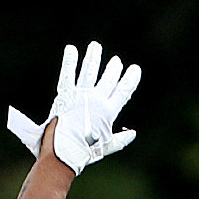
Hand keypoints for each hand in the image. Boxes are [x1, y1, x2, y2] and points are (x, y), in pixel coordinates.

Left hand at [7, 41, 140, 170]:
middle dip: (113, 68)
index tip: (135, 69)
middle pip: (108, 79)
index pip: (123, 91)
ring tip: (96, 46)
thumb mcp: (106, 147)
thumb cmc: (84, 151)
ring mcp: (81, 94)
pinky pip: (68, 73)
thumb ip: (120, 139)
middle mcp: (96, 100)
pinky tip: (71, 49)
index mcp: (108, 112)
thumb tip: (132, 133)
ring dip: (94, 58)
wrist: (63, 149)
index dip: (130, 79)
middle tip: (116, 61)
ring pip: (90, 71)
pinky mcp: (66, 93)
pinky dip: (70, 61)